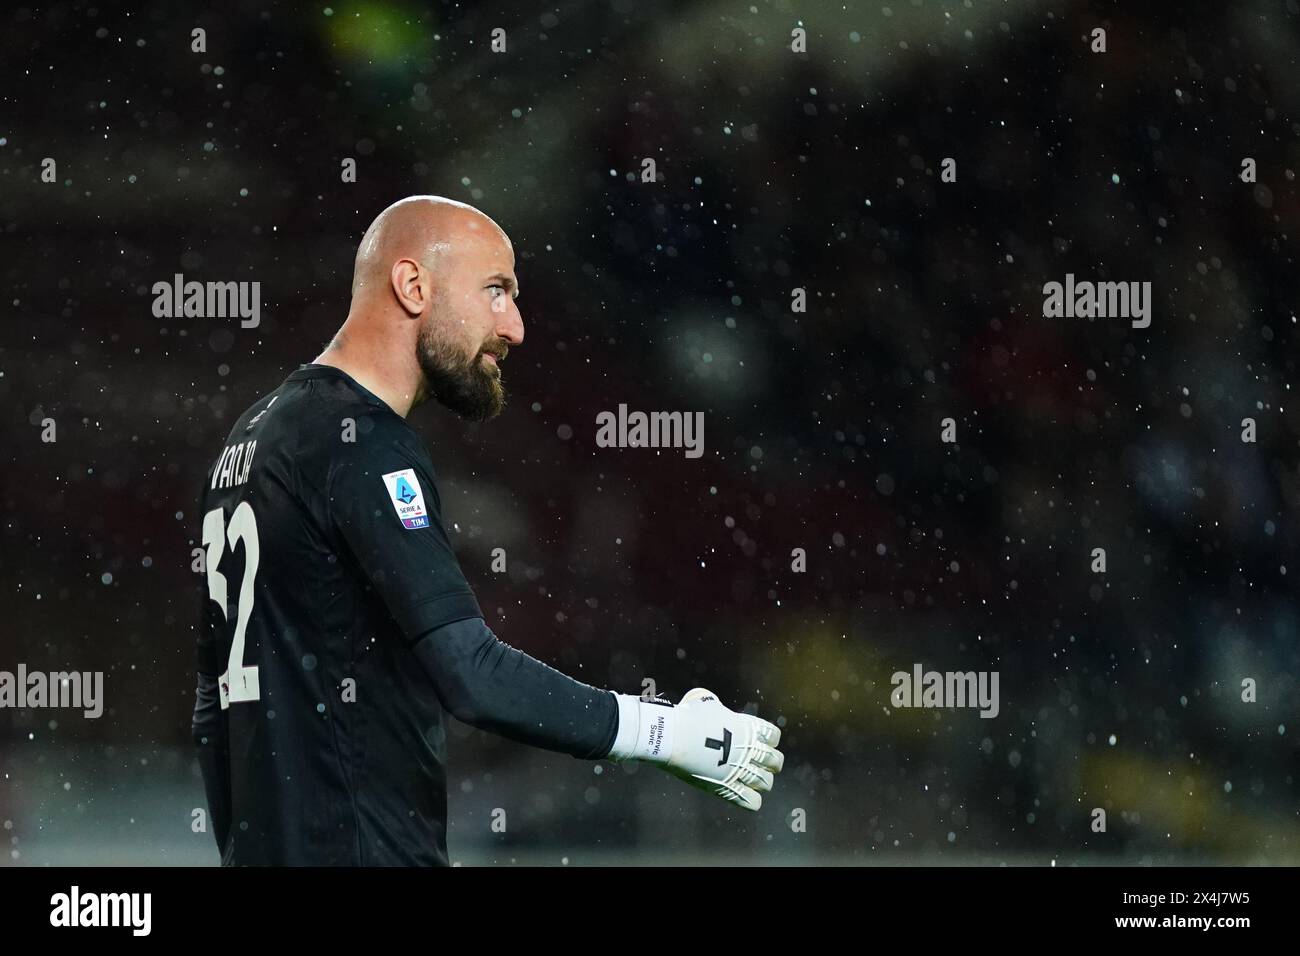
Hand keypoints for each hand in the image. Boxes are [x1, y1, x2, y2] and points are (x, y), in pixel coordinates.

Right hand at [650, 688, 784, 810]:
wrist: (675, 737)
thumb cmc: (688, 716)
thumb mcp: (705, 701)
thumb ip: (715, 705)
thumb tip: (711, 705)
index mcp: (748, 728)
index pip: (773, 735)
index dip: (768, 739)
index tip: (758, 741)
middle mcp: (750, 750)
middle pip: (776, 761)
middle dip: (770, 763)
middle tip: (758, 764)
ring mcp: (741, 771)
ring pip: (766, 783)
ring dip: (760, 782)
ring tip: (749, 780)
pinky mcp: (729, 788)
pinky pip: (753, 802)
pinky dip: (750, 800)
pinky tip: (740, 795)